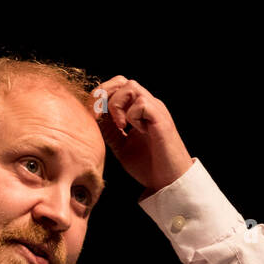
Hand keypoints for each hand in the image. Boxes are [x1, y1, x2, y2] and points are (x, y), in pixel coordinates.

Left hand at [93, 76, 194, 198]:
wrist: (170, 182)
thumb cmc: (150, 167)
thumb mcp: (122, 147)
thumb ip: (110, 132)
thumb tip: (95, 118)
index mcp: (138, 111)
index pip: (117, 88)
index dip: (101, 97)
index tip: (93, 116)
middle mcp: (148, 106)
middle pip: (122, 81)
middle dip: (104, 94)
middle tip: (99, 116)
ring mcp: (155, 110)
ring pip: (131, 86)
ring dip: (117, 105)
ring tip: (120, 126)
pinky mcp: (161, 120)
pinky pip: (141, 104)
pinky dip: (132, 116)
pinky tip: (138, 131)